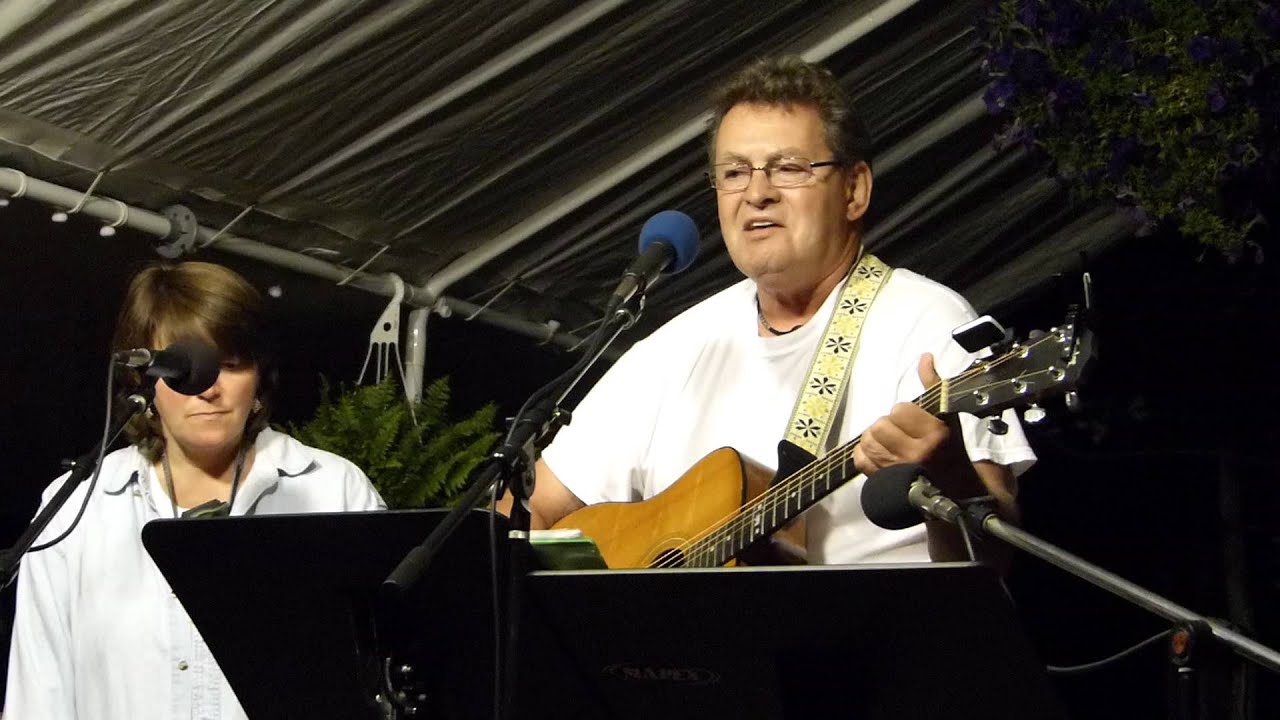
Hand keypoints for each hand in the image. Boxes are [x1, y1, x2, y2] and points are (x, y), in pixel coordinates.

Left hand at [852, 353, 950, 474]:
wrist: (954, 486)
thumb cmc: (950, 447)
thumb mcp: (946, 414)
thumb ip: (933, 384)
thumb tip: (924, 357)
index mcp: (934, 434)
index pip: (899, 410)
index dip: (904, 413)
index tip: (913, 421)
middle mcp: (916, 454)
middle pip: (880, 425)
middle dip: (888, 426)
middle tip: (900, 433)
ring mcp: (899, 470)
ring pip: (868, 441)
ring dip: (875, 439)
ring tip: (890, 443)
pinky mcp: (885, 481)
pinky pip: (860, 460)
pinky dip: (865, 454)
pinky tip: (878, 453)